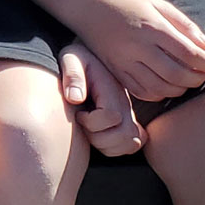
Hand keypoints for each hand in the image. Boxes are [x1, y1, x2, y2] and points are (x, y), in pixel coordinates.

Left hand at [59, 41, 142, 156]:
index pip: (111, 116)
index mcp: (112, 89)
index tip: (78, 112)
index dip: (91, 121)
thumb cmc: (77, 60)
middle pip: (126, 135)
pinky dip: (116, 148)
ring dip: (107, 145)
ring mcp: (130, 114)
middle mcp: (126, 104)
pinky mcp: (129, 122)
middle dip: (99, 137)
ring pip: (131, 143)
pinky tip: (99, 135)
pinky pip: (133, 144)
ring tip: (90, 130)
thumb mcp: (70, 59)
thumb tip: (75, 98)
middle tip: (84, 124)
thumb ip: (73, 75)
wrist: (89, 57)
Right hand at [69, 0, 204, 101]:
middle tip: (204, 75)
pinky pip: (142, 92)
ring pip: (160, 87)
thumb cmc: (128, 3)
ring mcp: (124, 60)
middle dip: (197, 79)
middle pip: (177, 73)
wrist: (87, 6)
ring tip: (188, 81)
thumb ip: (185, 25)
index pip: (188, 53)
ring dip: (180, 89)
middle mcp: (138, 46)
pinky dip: (160, 94)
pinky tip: (168, 86)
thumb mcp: (158, 4)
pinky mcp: (115, 70)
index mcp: (152, 26)